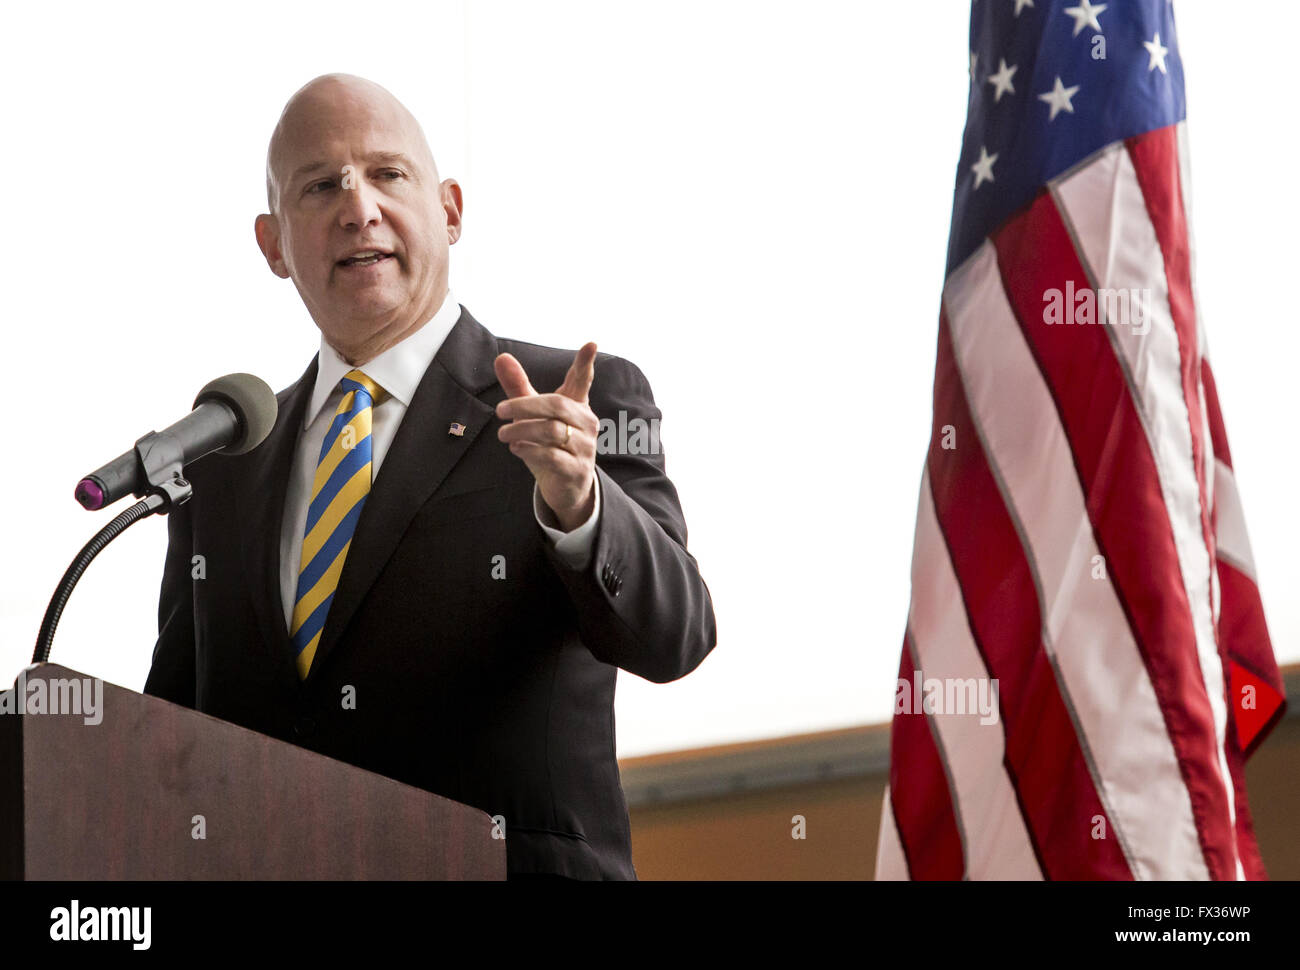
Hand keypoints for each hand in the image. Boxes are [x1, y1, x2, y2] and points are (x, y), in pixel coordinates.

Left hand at [494, 342, 599, 531]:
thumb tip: (501, 357)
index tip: (591, 344)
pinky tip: (516, 448)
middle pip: (556, 405)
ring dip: (521, 430)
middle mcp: (586, 423)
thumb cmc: (550, 445)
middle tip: (499, 410)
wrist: (568, 487)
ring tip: (503, 434)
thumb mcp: (533, 416)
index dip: (585, 363)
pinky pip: (551, 456)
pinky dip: (529, 450)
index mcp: (577, 405)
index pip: (582, 381)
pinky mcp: (576, 470)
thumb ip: (518, 388)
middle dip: (524, 406)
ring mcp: (584, 447)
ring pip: (551, 431)